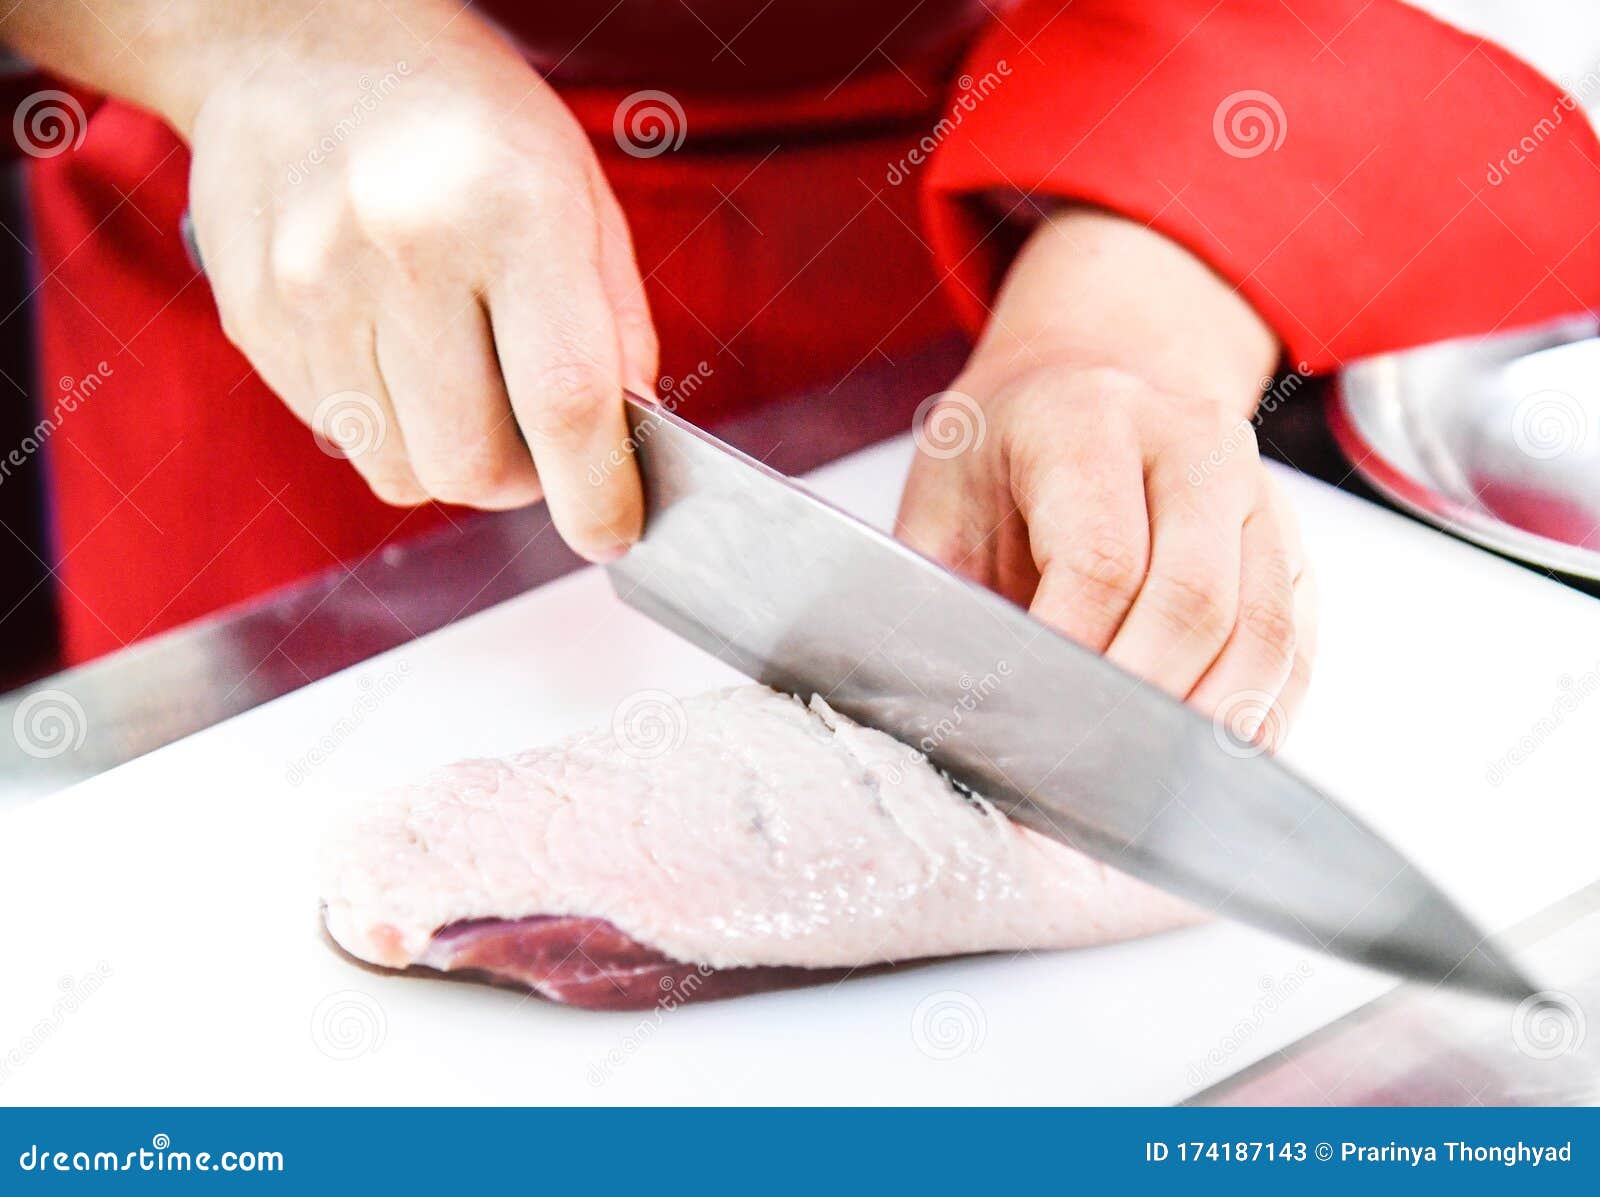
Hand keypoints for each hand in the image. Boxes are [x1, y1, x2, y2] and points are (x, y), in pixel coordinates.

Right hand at [180, 2, 654, 558]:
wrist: (300, 37)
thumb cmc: (462, 116)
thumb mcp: (575, 189)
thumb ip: (613, 324)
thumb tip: (623, 444)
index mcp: (508, 210)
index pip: (563, 400)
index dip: (597, 492)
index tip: (613, 530)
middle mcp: (402, 250)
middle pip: (474, 464)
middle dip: (522, 476)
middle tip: (535, 431)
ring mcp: (312, 289)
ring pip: (404, 472)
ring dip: (451, 456)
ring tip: (460, 379)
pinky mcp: (256, 320)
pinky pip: (344, 438)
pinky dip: (388, 424)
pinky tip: (394, 345)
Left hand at [896, 211, 1315, 749]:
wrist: (1084, 380)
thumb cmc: (1000, 456)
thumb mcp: (939, 501)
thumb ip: (935, 594)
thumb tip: (940, 710)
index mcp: (1088, 420)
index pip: (1101, 561)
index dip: (1071, 659)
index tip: (1031, 728)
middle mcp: (1193, 442)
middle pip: (1195, 602)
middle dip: (1140, 705)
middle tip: (1086, 779)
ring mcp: (1258, 494)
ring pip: (1263, 633)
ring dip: (1206, 728)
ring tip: (1144, 791)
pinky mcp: (1293, 548)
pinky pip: (1295, 650)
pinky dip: (1253, 719)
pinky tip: (1201, 767)